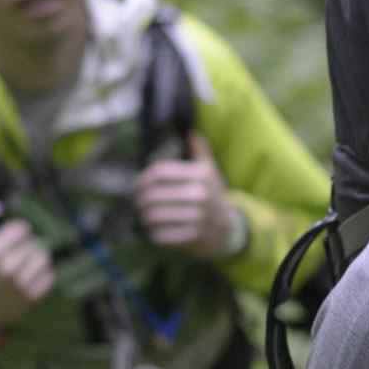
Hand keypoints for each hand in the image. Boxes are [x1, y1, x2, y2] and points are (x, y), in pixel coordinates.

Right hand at [0, 203, 55, 330]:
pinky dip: (44, 274)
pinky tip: (32, 277)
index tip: (15, 236)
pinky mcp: (33, 296)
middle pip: (34, 242)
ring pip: (44, 257)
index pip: (22, 228)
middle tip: (19, 252)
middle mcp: (8, 268)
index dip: (20, 231)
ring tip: (27, 263)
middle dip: (28, 245)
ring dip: (38, 259)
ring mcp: (21, 283)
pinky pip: (50, 275)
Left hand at [132, 135, 239, 257]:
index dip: (144, 178)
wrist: (229, 229)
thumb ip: (200, 151)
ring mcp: (197, 216)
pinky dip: (153, 233)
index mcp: (201, 174)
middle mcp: (200, 194)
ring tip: (144, 216)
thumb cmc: (213, 196)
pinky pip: (161, 235)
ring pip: (154, 216)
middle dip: (140, 200)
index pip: (160, 172)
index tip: (140, 185)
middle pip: (153, 195)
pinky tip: (153, 230)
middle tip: (139, 203)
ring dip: (144, 217)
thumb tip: (191, 132)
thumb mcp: (210, 172)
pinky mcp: (193, 236)